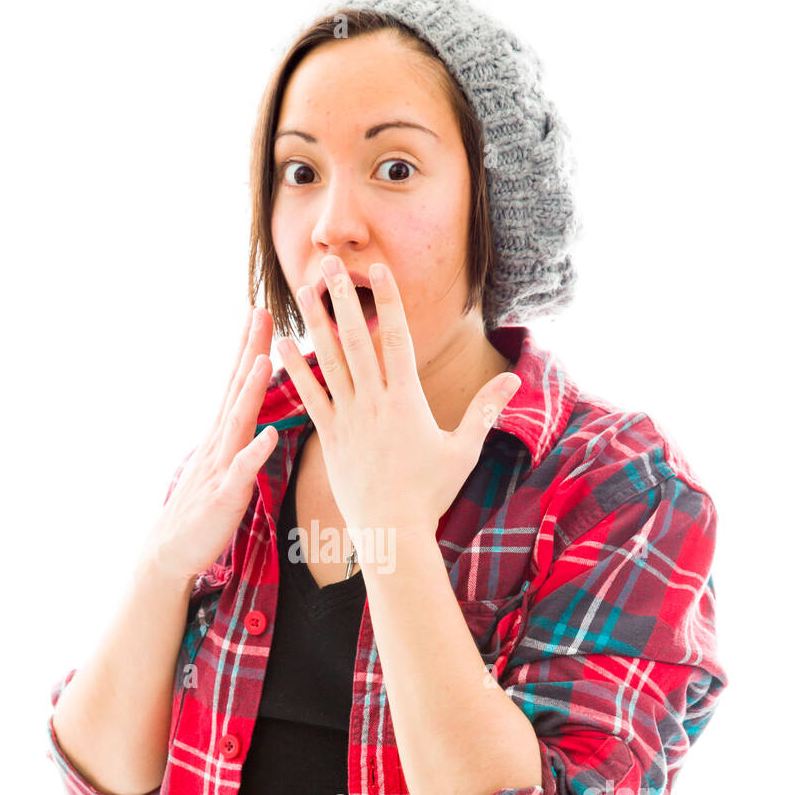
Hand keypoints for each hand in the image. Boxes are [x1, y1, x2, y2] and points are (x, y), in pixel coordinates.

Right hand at [136, 305, 278, 582]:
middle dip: (250, 350)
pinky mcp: (223, 496)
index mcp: (223, 437)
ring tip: (264, 359)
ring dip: (251, 390)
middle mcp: (219, 444)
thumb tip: (259, 421)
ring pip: (238, 422)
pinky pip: (241, 472)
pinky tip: (269, 435)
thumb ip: (240, 443)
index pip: (237, 384)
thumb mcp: (225, 471)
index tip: (262, 314)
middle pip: (236, 389)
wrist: (170, 554)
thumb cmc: (203, 513)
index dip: (250, 349)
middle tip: (262, 312)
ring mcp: (219, 468)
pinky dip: (254, 452)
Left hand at [277, 257, 520, 558]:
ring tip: (302, 288)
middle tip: (328, 262)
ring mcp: (349, 418)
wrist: (392, 532)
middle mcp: (375, 402)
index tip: (378, 269)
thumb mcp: (464, 449)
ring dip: (315, 322)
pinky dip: (295, 368)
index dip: (388, 300)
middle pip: (357, 339)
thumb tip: (513, 379)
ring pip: (329, 360)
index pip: (397, 338)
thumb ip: (485, 409)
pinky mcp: (329, 436)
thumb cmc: (430, 493)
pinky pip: (309, 395)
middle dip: (343, 297)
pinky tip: (281, 343)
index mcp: (408, 400)